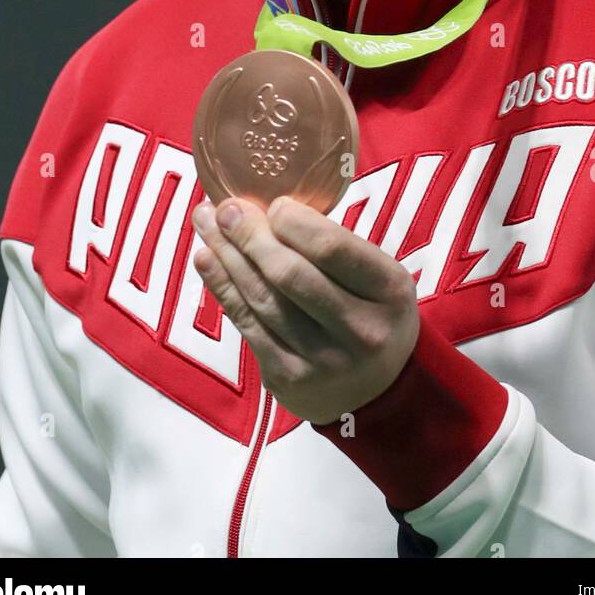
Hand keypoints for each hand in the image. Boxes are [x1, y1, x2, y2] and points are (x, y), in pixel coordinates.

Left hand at [192, 195, 419, 424]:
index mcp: (389, 291)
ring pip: (262, 298)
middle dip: (250, 235)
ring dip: (226, 255)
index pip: (333, 248)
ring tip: (205, 222)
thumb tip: (267, 207)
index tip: (272, 203)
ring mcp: (322, 361)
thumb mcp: (378, 277)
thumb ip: (336, 247)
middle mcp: (360, 330)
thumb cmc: (372, 313)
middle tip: (224, 208)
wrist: (379, 391)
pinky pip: (247, 325)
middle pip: (290, 275)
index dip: (294, 222)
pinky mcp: (288, 378)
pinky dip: (222, 287)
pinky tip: (206, 260)